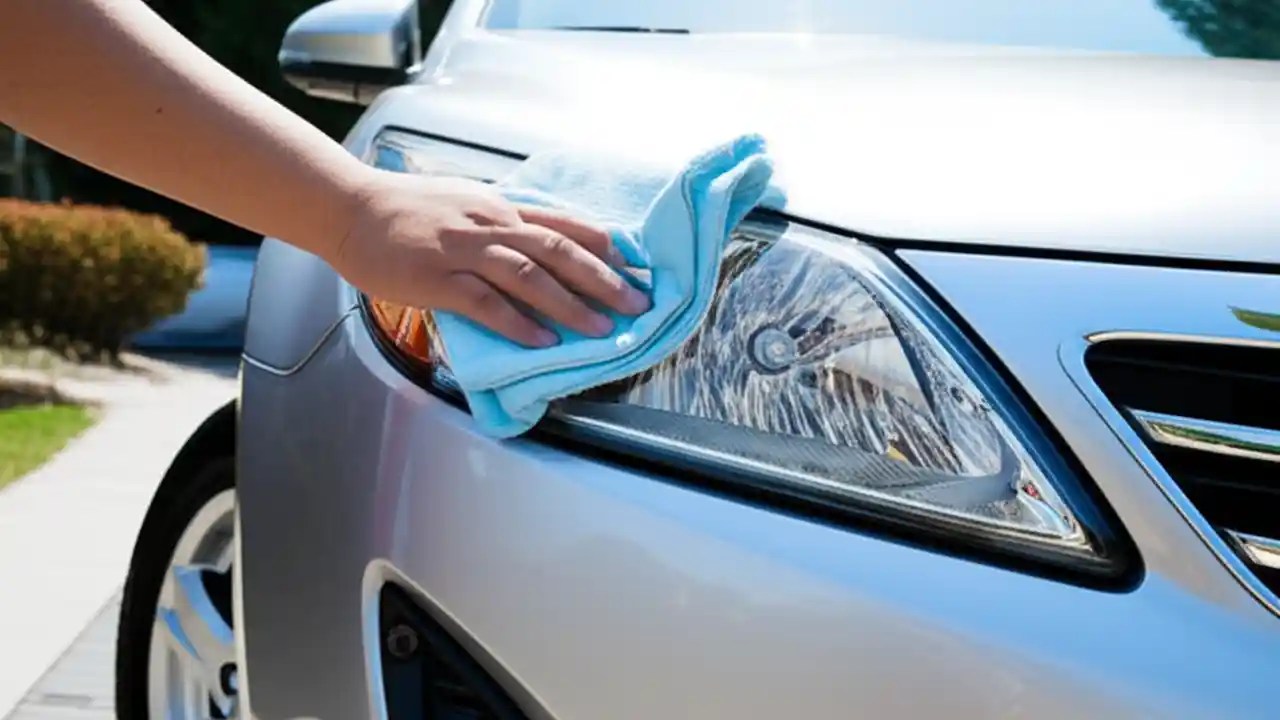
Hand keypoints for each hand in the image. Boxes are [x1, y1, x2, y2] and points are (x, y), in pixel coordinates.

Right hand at [330, 169, 649, 346]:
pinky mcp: (437, 278)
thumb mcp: (464, 202)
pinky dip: (518, 322)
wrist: (349, 209)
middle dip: (603, 279)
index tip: (633, 266)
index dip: (602, 246)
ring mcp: (463, 250)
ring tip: (601, 329)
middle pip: (558, 250)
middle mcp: (489, 224)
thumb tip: (538, 241)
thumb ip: (501, 221)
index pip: (562, 224)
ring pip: (529, 276)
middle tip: (636, 303)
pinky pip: (486, 302)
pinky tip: (542, 341)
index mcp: (499, 207)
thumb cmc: (405, 208)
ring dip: (571, 304)